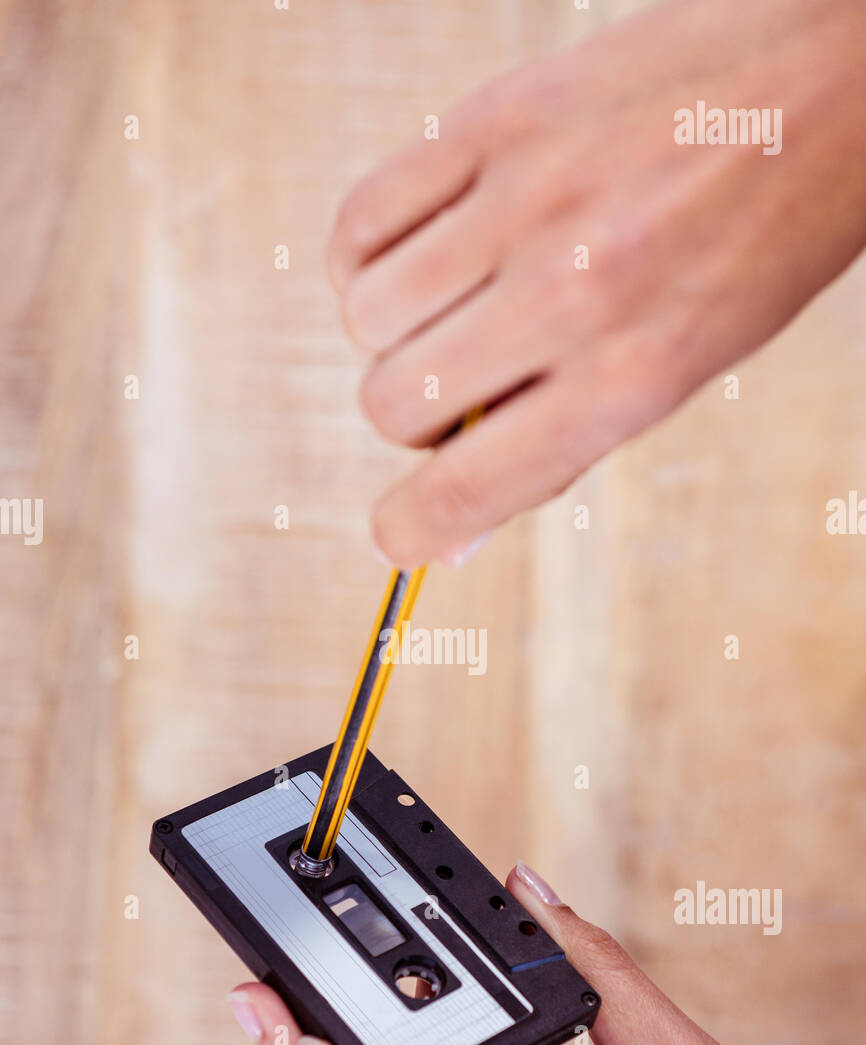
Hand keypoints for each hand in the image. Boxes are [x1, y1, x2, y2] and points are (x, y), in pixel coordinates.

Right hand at [327, 0, 865, 566]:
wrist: (825, 74)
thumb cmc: (757, 241)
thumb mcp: (685, 368)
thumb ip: (561, 449)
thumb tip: (451, 538)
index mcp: (634, 375)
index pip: (468, 488)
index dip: (409, 530)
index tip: (396, 532)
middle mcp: (573, 290)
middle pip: (394, 403)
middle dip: (413, 419)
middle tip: (464, 383)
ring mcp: (527, 197)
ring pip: (364, 315)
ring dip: (393, 333)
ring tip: (452, 304)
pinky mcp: (494, 119)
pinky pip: (360, 219)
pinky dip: (365, 255)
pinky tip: (419, 252)